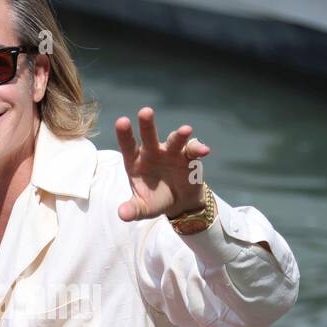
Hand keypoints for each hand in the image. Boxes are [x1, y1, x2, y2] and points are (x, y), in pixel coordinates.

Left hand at [115, 107, 210, 221]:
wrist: (177, 202)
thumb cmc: (154, 200)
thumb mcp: (143, 208)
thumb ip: (132, 210)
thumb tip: (123, 215)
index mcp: (136, 162)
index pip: (128, 146)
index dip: (125, 134)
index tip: (122, 121)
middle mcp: (152, 153)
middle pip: (148, 136)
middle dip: (148, 124)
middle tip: (145, 111)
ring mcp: (171, 153)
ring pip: (174, 140)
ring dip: (179, 135)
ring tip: (186, 130)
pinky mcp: (188, 157)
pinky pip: (193, 150)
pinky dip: (198, 149)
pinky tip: (204, 151)